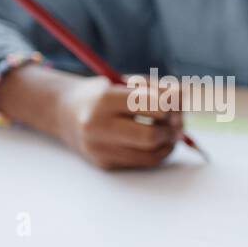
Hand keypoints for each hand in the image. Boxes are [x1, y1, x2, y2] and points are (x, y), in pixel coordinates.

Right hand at [53, 73, 181, 169]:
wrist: (65, 113)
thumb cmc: (104, 94)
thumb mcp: (125, 82)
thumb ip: (156, 90)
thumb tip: (182, 102)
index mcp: (104, 99)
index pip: (151, 107)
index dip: (171, 106)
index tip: (175, 105)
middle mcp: (98, 126)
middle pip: (151, 136)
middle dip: (171, 129)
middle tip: (178, 122)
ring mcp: (99, 148)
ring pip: (151, 154)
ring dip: (170, 143)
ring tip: (171, 132)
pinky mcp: (104, 163)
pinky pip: (144, 163)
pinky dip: (160, 152)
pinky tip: (162, 142)